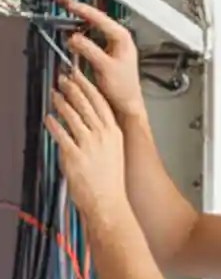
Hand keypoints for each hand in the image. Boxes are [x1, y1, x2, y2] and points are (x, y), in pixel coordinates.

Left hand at [44, 69, 128, 222]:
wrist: (108, 200)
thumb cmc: (110, 181)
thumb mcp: (114, 152)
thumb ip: (102, 136)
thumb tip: (89, 123)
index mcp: (114, 134)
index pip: (100, 103)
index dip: (88, 87)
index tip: (80, 77)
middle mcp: (102, 136)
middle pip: (86, 105)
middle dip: (73, 88)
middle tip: (64, 79)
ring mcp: (89, 144)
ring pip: (73, 116)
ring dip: (61, 103)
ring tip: (54, 95)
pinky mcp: (74, 154)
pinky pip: (61, 134)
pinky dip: (53, 124)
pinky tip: (48, 118)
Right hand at [57, 0, 145, 119]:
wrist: (127, 104)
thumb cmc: (122, 88)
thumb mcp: (104, 67)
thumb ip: (89, 50)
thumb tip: (73, 38)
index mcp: (123, 38)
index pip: (100, 18)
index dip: (82, 9)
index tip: (67, 3)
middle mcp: (121, 39)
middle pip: (98, 19)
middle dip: (80, 11)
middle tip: (63, 4)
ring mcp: (115, 45)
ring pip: (95, 27)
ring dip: (80, 22)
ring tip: (65, 16)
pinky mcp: (108, 53)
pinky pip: (93, 37)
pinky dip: (81, 34)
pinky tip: (73, 36)